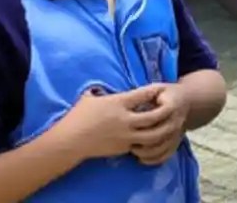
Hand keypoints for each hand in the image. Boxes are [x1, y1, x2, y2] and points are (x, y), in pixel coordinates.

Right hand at [52, 84, 169, 160]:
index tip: (161, 88)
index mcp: (118, 104)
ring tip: (163, 124)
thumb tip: (99, 87)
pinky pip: (141, 144)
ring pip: (153, 134)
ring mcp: (125, 136)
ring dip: (160, 129)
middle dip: (164, 111)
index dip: (155, 90)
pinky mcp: (123, 148)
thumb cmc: (76, 118)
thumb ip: (98, 92)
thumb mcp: (88, 99)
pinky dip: (148, 141)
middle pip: (155, 115)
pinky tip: (150, 137)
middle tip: (168, 108)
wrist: (69, 142)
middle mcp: (125, 119)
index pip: (144, 94)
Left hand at [131, 84, 190, 165]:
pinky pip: (166, 154)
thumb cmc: (164, 94)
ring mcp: (178, 132)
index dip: (144, 120)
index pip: (159, 114)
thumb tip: (127, 100)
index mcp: (172, 105)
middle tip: (127, 140)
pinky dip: (154, 159)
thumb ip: (144, 93)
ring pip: (162, 146)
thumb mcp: (156, 88)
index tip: (130, 121)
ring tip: (132, 149)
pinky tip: (141, 159)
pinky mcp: (176, 141)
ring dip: (146, 151)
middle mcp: (177, 120)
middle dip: (143, 138)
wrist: (185, 101)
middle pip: (159, 133)